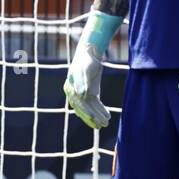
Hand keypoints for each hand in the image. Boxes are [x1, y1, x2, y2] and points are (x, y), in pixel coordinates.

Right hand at [64, 11, 121, 128]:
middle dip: (93, 118)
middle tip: (102, 125)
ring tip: (106, 124)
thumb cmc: (86, 60)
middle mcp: (75, 93)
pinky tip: (107, 116)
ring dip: (98, 116)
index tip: (94, 118)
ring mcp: (82, 93)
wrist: (89, 53)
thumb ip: (83, 82)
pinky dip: (101, 110)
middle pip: (84, 108)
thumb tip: (81, 95)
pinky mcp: (90, 92)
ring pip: (90, 108)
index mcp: (70, 88)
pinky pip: (95, 104)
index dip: (86, 112)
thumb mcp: (85, 70)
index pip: (78, 104)